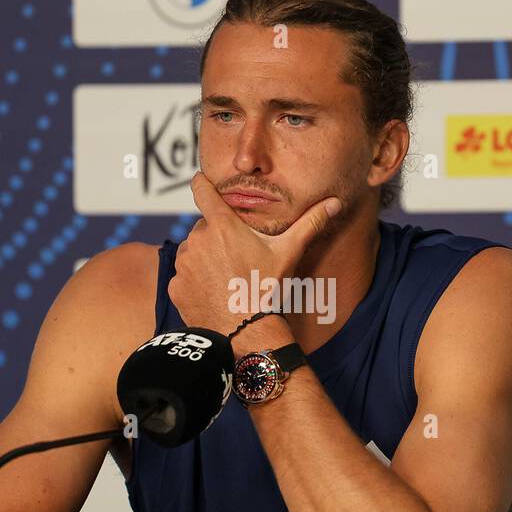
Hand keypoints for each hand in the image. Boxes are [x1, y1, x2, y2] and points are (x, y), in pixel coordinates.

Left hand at [168, 171, 341, 335]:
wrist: (245, 332)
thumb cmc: (267, 289)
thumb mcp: (289, 253)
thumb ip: (310, 223)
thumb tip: (335, 202)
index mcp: (222, 225)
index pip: (202, 191)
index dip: (202, 183)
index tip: (200, 179)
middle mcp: (197, 239)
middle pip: (204, 229)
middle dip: (216, 238)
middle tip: (236, 258)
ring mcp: (183, 264)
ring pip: (192, 252)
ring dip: (204, 258)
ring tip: (226, 278)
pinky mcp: (175, 286)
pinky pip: (184, 276)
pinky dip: (195, 282)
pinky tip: (214, 293)